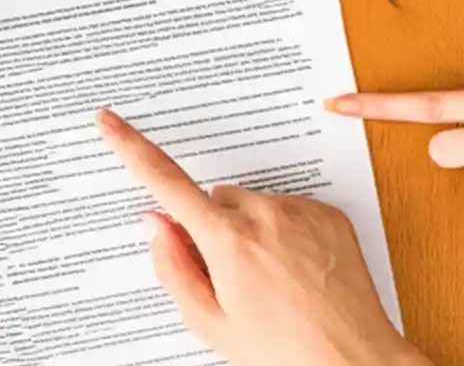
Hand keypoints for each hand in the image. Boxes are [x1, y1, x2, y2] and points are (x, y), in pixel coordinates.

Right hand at [95, 109, 426, 365]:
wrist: (353, 361)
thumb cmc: (283, 352)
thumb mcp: (211, 322)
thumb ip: (173, 268)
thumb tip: (155, 224)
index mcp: (227, 240)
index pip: (165, 183)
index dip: (131, 148)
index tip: (110, 122)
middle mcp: (264, 214)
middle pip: (215, 202)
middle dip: (213, 230)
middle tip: (232, 279)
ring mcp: (300, 211)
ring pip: (253, 205)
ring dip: (252, 231)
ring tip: (273, 281)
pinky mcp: (328, 213)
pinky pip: (290, 209)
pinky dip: (286, 232)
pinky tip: (297, 270)